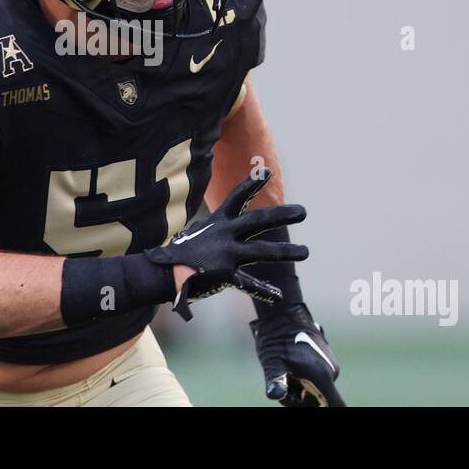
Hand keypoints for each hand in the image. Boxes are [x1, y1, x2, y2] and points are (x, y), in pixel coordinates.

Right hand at [144, 170, 306, 319]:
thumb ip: (215, 230)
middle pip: (259, 220)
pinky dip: (264, 291)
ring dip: (286, 251)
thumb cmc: (180, 254)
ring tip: (305, 252)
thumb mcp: (197, 234)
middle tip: (304, 211)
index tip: (267, 172)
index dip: (252, 184)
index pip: (237, 197)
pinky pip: (250, 284)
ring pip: (263, 250)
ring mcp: (227, 254)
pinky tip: (279, 297)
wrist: (162, 273)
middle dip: (283, 214)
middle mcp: (225, 234)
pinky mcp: (226, 275)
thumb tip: (224, 228)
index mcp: (218, 222)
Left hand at [250, 302, 344, 406]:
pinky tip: (291, 363)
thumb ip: (276, 380)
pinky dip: (303, 377)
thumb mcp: (272, 362)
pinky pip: (316, 378)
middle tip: (284, 380)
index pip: (336, 405)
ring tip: (286, 369)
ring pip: (316, 388)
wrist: (283, 313)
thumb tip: (274, 395)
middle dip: (300, 397)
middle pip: (319, 400)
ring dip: (300, 386)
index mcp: (322, 376)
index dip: (324, 408)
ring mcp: (330, 365)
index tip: (306, 399)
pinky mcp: (326, 359)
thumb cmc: (276, 338)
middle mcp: (331, 372)